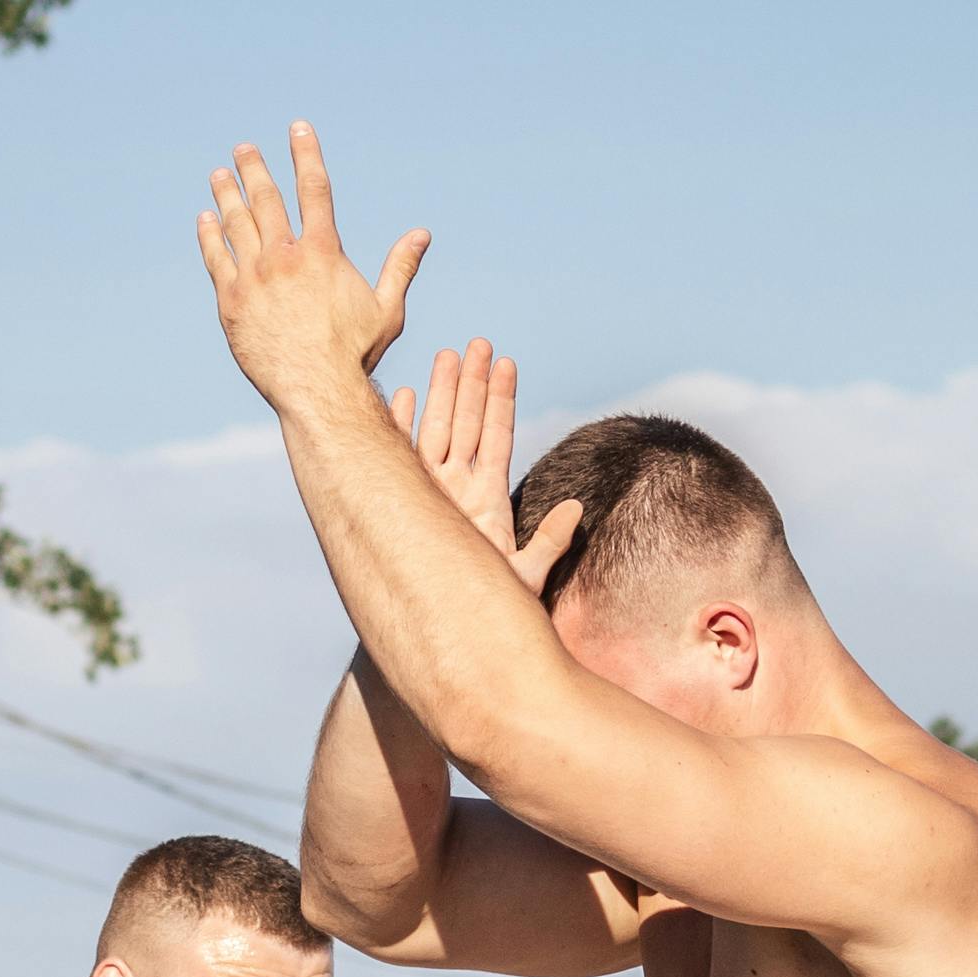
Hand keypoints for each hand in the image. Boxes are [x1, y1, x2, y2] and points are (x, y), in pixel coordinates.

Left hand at [199, 123, 427, 409]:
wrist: (316, 390)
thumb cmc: (355, 355)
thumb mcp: (386, 310)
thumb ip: (400, 267)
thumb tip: (423, 234)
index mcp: (323, 253)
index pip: (314, 188)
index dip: (306, 153)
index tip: (298, 128)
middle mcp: (285, 257)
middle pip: (266, 198)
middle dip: (254, 168)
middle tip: (243, 148)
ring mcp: (254, 277)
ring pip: (236, 223)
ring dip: (227, 195)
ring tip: (219, 176)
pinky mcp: (231, 301)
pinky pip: (216, 258)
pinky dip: (210, 235)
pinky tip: (206, 219)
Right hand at [386, 338, 584, 596]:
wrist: (440, 633)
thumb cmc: (482, 611)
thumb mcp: (523, 576)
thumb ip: (549, 542)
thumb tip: (578, 509)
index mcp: (489, 500)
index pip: (497, 437)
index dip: (502, 400)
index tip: (508, 364)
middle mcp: (459, 490)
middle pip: (468, 424)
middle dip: (473, 383)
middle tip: (480, 342)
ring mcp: (430, 494)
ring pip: (437, 432)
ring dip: (442, 394)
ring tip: (448, 354)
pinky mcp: (404, 504)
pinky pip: (400, 458)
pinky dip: (399, 427)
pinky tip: (401, 394)